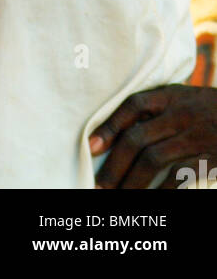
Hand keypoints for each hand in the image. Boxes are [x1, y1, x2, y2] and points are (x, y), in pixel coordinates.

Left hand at [89, 85, 216, 188]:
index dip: (109, 125)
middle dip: (115, 164)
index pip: (133, 105)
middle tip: (98, 183)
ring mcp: (195, 138)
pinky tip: (148, 200)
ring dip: (131, 182)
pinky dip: (160, 191)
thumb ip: (156, 108)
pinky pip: (178, 177)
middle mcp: (180, 115)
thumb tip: (116, 131)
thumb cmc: (208, 108)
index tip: (91, 147)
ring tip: (116, 196)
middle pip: (139, 139)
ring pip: (154, 161)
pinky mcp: (208, 159)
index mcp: (170, 95)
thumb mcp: (183, 97)